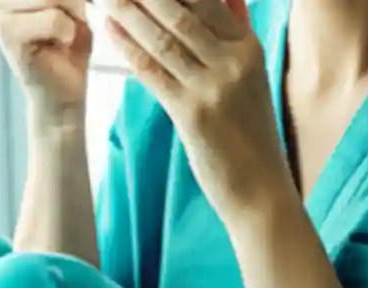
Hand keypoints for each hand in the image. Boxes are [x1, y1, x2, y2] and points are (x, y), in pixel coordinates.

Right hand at [0, 0, 93, 125]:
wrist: (64, 95)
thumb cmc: (69, 48)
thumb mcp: (74, 6)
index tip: (73, 12)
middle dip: (74, 1)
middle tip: (71, 24)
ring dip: (72, 17)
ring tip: (64, 35)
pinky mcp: (6, 33)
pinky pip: (54, 19)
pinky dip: (68, 34)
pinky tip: (59, 46)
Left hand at [104, 0, 295, 216]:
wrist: (260, 189)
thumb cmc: (250, 135)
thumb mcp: (252, 79)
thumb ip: (235, 38)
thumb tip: (226, 1)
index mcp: (249, 49)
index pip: (208, 0)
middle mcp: (234, 62)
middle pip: (181, 11)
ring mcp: (213, 87)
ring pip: (162, 38)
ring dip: (128, 12)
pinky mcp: (191, 113)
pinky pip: (152, 71)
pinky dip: (127, 47)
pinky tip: (108, 29)